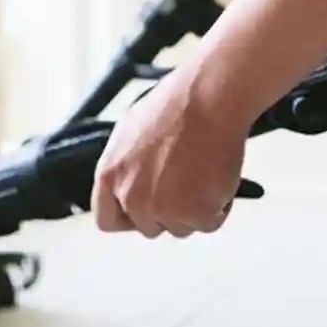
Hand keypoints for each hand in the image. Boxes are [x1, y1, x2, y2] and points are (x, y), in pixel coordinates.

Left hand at [91, 72, 248, 238]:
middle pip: (149, 226)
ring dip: (194, 209)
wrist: (209, 99)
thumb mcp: (131, 132)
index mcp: (110, 174)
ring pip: (181, 227)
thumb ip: (125, 167)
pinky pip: (209, 223)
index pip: (107, 220)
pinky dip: (219, 206)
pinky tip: (219, 175)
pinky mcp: (195, 214)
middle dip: (168, 211)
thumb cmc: (177, 105)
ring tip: (204, 171)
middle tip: (186, 184)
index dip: (129, 218)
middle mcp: (131, 197)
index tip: (147, 210)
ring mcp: (163, 209)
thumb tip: (129, 183)